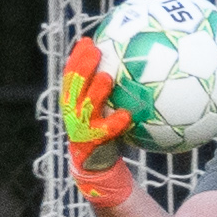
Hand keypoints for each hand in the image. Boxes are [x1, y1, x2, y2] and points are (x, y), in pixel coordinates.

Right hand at [60, 36, 134, 207]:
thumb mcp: (114, 117)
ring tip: (107, 78)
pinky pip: (101, 135)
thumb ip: (120, 97)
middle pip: (72, 88)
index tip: (88, 40)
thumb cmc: (111, 143)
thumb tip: (143, 74)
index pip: (72, 78)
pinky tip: (126, 116)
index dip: (77, 59)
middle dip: (80, 67)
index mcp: (76, 107)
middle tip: (93, 49)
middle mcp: (74, 118)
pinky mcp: (90, 150)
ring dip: (94, 93)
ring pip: (83, 109)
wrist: (102, 177)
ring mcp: (80, 134)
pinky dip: (112, 125)